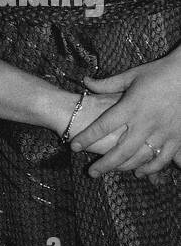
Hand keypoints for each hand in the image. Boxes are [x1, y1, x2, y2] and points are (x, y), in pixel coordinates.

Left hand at [70, 51, 180, 177]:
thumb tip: (85, 81)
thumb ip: (107, 84)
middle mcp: (145, 122)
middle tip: (91, 172)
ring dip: (125, 168)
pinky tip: (141, 172)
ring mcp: (162, 132)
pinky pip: (162, 159)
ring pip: (140, 158)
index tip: (74, 146)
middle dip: (104, 164)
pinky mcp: (177, 138)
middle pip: (120, 150)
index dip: (87, 137)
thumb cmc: (158, 73)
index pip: (103, 125)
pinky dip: (151, 169)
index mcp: (131, 106)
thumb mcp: (131, 76)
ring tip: (112, 171)